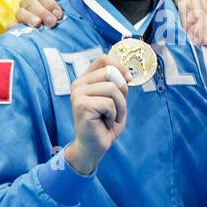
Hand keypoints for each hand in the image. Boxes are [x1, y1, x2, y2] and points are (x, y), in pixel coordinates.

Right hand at [16, 0, 69, 27]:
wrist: (52, 32)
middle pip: (30, 2)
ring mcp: (20, 14)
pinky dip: (12, 27)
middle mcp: (28, 2)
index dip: (49, 2)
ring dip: (29, 18)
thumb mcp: (62, 2)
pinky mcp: (15, 27)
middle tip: (52, 22)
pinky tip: (16, 29)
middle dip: (42, 12)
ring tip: (38, 24)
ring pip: (20, 13)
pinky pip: (10, 25)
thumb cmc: (58, 14)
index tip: (59, 14)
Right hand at [63, 55, 128, 174]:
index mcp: (86, 79)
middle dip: (122, 92)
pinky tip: (105, 123)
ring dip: (120, 107)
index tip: (129, 79)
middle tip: (117, 108)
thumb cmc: (105, 123)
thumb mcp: (116, 99)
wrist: (95, 146)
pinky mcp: (81, 106)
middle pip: (111, 73)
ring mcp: (78, 94)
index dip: (120, 66)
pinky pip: (109, 103)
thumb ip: (118, 84)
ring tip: (112, 117)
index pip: (104, 59)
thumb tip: (127, 73)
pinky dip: (114, 115)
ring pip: (112, 89)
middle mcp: (79, 84)